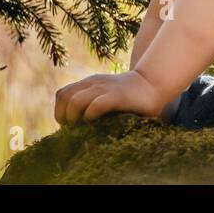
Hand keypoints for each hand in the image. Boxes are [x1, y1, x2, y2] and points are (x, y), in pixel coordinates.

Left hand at [54, 70, 169, 125]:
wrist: (153, 85)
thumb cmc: (129, 99)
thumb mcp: (105, 96)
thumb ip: (90, 104)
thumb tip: (73, 126)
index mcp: (89, 83)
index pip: (62, 94)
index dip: (60, 111)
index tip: (69, 126)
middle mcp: (94, 83)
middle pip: (65, 97)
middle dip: (65, 117)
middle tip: (75, 130)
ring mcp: (106, 88)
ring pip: (76, 100)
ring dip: (74, 117)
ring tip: (83, 128)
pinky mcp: (118, 96)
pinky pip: (96, 105)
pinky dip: (91, 115)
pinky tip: (97, 122)